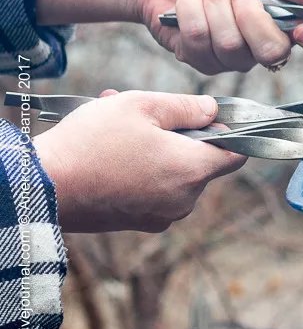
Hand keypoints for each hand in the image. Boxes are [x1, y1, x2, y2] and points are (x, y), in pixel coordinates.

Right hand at [33, 90, 245, 232]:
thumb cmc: (92, 143)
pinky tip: (110, 150)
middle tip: (143, 112)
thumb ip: (186, 107)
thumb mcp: (142, 106)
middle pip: (200, 161)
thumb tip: (213, 111)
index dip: (227, 132)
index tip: (204, 117)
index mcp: (193, 170)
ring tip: (117, 125)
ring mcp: (160, 215)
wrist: (41, 188)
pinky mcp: (138, 222)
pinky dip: (140, 169)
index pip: (236, 154)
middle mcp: (184, 200)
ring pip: (172, 172)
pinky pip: (152, 189)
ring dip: (154, 148)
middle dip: (177, 134)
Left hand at [37, 0, 302, 73]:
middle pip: (276, 53)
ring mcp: (234, 57)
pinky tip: (186, 1)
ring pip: (234, 49)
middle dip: (251, 17)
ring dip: (215, 7)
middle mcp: (266, 43)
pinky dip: (191, 12)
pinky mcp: (200, 60)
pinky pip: (201, 45)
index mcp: (290, 17)